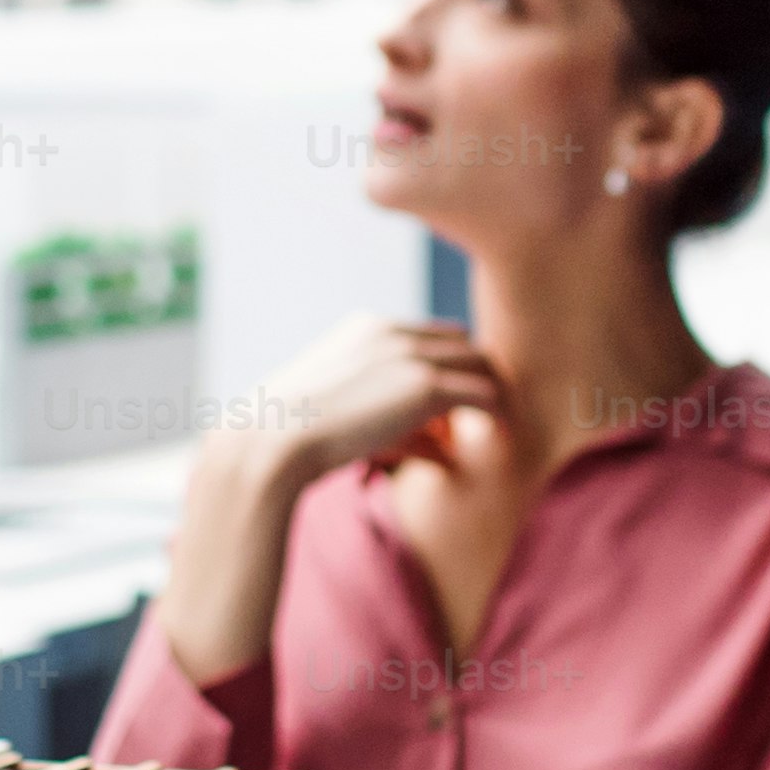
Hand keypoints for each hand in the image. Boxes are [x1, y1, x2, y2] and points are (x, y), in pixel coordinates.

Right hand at [247, 312, 508, 488]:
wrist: (271, 440)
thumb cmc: (290, 437)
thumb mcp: (334, 412)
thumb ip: (377, 414)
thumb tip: (418, 439)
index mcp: (367, 328)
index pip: (432, 335)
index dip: (448, 368)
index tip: (450, 407)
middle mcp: (393, 332)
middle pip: (464, 343)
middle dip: (474, 377)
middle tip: (480, 419)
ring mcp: (411, 355)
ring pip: (483, 365)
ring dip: (491, 397)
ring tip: (498, 429)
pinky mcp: (426, 386)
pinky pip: (486, 395)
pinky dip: (497, 417)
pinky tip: (498, 438)